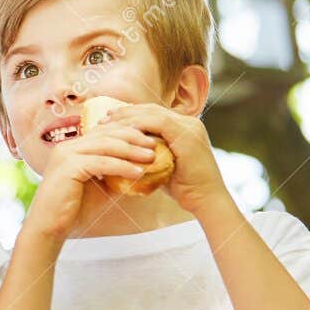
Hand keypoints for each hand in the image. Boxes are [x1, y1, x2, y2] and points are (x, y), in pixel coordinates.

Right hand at [24, 124, 160, 241]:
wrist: (50, 227)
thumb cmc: (73, 209)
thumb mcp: (100, 187)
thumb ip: (116, 174)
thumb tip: (143, 169)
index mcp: (74, 147)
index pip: (104, 131)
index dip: (129, 132)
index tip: (150, 139)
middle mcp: (68, 146)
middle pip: (106, 133)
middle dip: (134, 136)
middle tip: (154, 144)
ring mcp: (66, 155)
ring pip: (105, 145)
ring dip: (131, 150)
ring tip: (151, 157)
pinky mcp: (68, 167)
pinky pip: (101, 163)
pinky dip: (121, 166)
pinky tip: (137, 172)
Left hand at [95, 104, 227, 214]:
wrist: (206, 201)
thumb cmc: (184, 189)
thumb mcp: (163, 165)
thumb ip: (150, 153)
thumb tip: (125, 152)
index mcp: (184, 126)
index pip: (153, 113)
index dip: (130, 114)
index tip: (109, 120)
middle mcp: (189, 122)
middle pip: (151, 109)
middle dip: (125, 112)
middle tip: (103, 118)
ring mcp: (190, 126)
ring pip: (153, 113)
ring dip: (127, 117)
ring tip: (107, 123)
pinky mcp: (188, 134)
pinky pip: (159, 123)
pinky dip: (139, 125)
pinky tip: (121, 132)